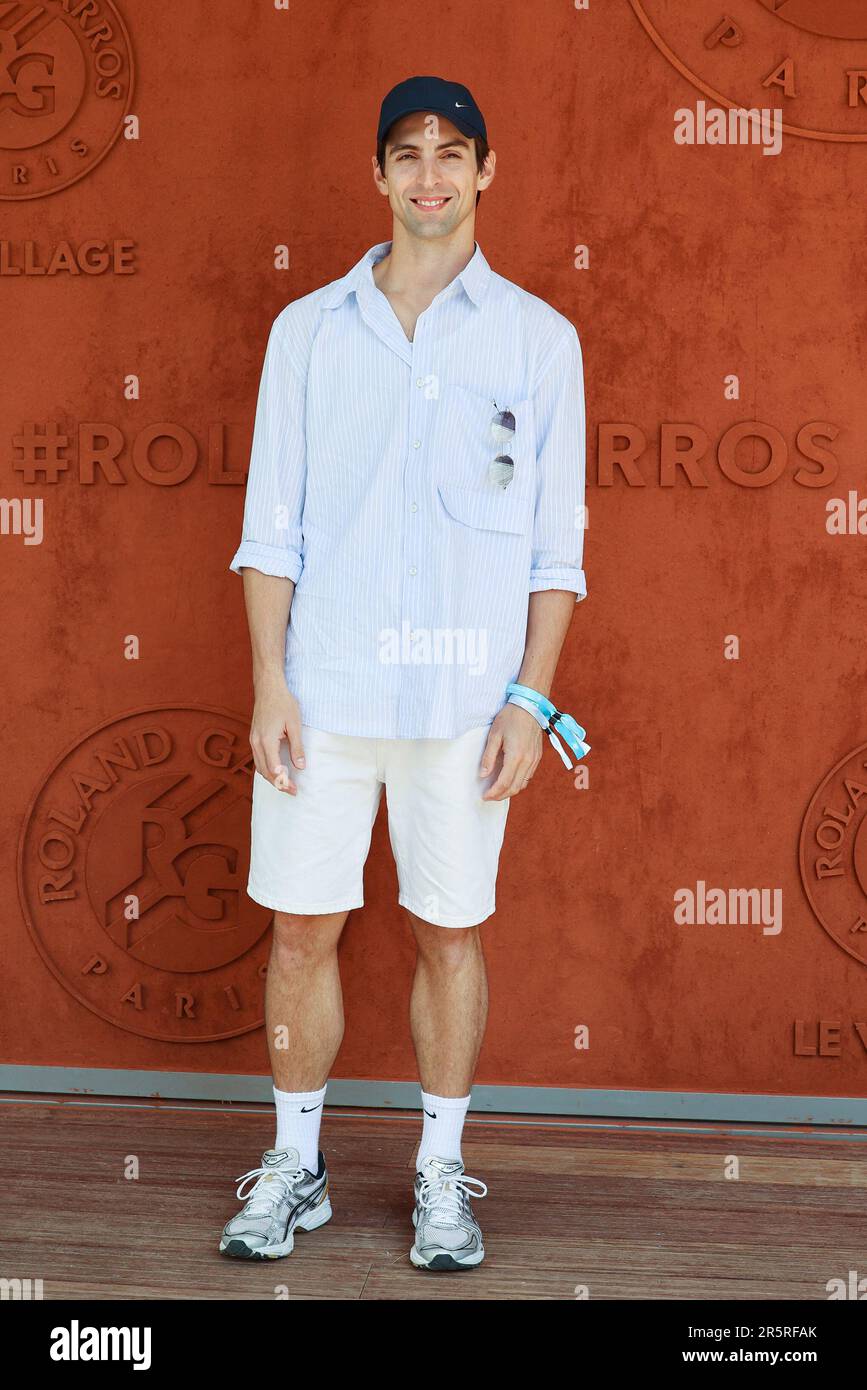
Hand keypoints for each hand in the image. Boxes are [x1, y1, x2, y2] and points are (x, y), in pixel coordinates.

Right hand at [249, 678, 304, 793]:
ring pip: (259, 766)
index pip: (274, 769)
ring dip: (271, 778)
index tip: (294, 789)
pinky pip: (258, 759)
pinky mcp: (254, 737)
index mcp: (266, 741)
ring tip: (285, 783)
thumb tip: (300, 766)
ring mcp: (253, 740)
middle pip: (264, 771)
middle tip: (292, 790)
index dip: (284, 782)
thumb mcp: (295, 725)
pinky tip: (276, 770)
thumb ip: (297, 747)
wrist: (269, 688)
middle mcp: (256, 743)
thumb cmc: (283, 703)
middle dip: (278, 784)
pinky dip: (266, 768)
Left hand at [479, 703, 542, 800]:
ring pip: (523, 784)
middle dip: (501, 795)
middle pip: (514, 787)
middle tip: (489, 796)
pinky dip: (518, 782)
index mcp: (516, 756)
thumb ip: (489, 757)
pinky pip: (528, 776)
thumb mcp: (494, 735)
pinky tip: (509, 779)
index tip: (484, 796)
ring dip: (510, 790)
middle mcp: (528, 761)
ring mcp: (534, 760)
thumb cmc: (510, 717)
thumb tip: (483, 774)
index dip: (494, 793)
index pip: (504, 783)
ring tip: (498, 790)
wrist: (530, 706)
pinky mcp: (537, 757)